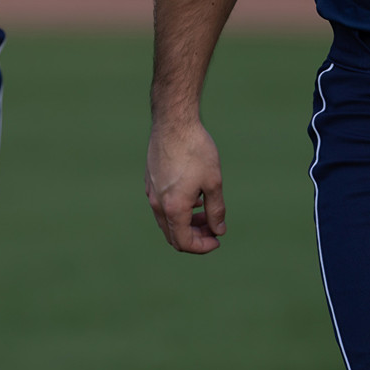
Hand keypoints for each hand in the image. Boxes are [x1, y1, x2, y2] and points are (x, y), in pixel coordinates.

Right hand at [146, 117, 226, 253]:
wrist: (174, 122)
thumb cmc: (196, 150)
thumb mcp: (213, 182)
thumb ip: (215, 210)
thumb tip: (218, 230)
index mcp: (173, 208)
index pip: (184, 242)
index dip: (203, 246)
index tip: (218, 239)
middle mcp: (157, 204)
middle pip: (173, 235)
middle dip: (195, 237)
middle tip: (214, 228)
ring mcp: (151, 192)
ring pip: (167, 221)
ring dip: (186, 223)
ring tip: (205, 212)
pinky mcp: (150, 181)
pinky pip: (162, 206)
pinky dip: (177, 210)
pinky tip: (194, 196)